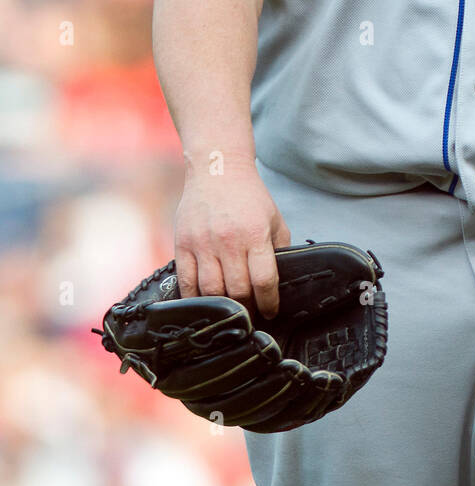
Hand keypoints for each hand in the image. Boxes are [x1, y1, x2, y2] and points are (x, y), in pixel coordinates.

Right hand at [174, 164, 290, 318]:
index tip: (271, 311)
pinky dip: (195, 298)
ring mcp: (203, 243)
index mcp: (255, 234)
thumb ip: (278, 249)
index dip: (269, 302)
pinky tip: (205, 304)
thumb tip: (280, 281)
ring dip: (223, 307)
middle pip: (237, 290)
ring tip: (231, 312)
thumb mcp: (274, 219)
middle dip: (248, 309)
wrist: (218, 170)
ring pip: (211, 291)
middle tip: (252, 316)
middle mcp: (228, 240)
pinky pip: (186, 282)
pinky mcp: (183, 244)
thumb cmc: (249, 197)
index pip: (264, 280)